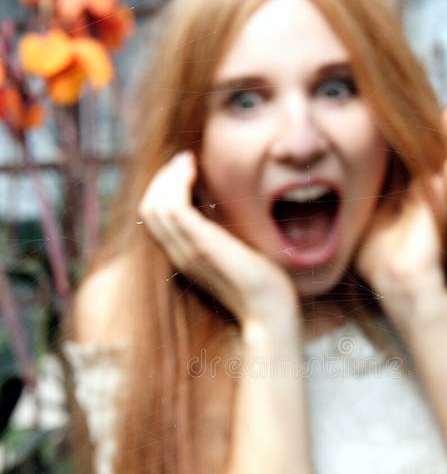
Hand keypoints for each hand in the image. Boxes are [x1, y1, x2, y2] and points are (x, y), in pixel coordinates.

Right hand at [137, 151, 298, 327]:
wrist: (269, 312)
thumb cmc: (263, 286)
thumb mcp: (236, 254)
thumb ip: (224, 235)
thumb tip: (225, 211)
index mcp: (184, 258)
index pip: (154, 220)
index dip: (163, 190)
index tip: (186, 170)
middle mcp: (179, 255)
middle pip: (149, 209)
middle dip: (163, 178)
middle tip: (185, 161)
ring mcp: (187, 251)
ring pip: (156, 205)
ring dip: (169, 176)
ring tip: (188, 161)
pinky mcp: (201, 245)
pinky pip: (174, 207)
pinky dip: (178, 182)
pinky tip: (193, 170)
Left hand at [354, 105, 446, 301]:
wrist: (396, 282)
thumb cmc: (375, 262)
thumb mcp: (356, 223)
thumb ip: (348, 205)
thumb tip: (320, 191)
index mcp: (397, 196)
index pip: (395, 157)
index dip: (388, 134)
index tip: (376, 107)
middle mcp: (418, 190)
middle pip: (417, 148)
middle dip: (412, 123)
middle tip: (400, 94)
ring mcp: (433, 192)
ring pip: (439, 149)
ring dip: (434, 125)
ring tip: (429, 96)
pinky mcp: (445, 195)